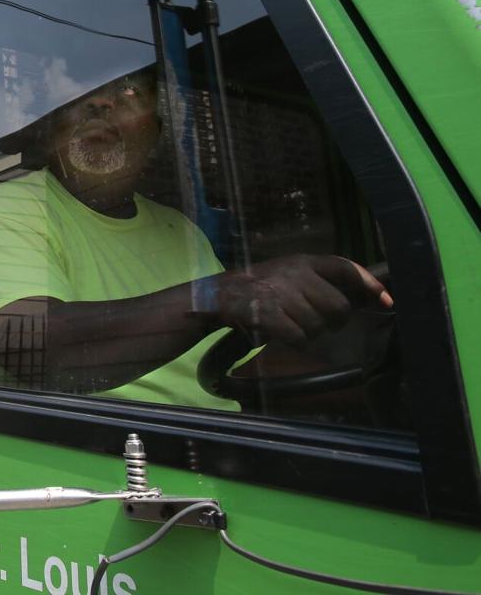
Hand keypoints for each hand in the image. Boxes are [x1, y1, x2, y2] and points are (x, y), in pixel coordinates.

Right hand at [213, 255, 392, 348]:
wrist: (217, 295)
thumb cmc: (258, 286)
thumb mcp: (288, 273)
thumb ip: (318, 281)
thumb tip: (359, 299)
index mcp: (302, 261)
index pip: (344, 268)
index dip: (369, 284)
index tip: (387, 300)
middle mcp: (295, 274)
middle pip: (338, 306)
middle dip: (332, 320)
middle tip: (316, 321)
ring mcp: (282, 294)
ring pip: (318, 326)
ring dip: (309, 333)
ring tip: (291, 325)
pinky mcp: (270, 314)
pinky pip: (299, 338)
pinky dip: (294, 342)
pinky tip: (282, 335)